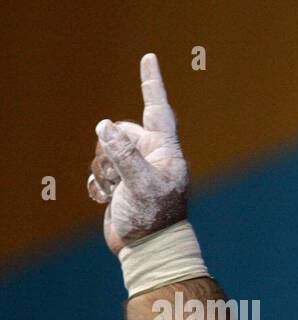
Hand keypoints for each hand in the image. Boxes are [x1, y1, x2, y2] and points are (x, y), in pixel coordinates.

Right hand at [87, 53, 188, 255]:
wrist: (149, 250)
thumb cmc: (154, 219)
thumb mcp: (142, 185)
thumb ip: (125, 154)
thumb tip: (105, 125)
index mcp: (166, 152)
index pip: (158, 110)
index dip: (152, 84)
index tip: (149, 58)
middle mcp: (152, 156)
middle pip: (119, 132)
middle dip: (110, 151)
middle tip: (121, 179)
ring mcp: (135, 169)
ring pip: (105, 150)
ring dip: (104, 171)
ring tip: (118, 192)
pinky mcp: (121, 182)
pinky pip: (98, 170)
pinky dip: (98, 184)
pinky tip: (109, 200)